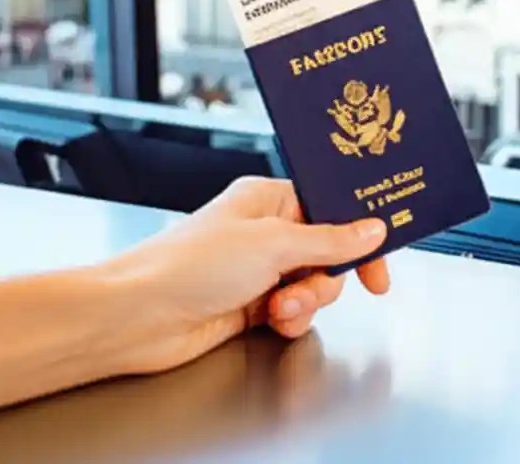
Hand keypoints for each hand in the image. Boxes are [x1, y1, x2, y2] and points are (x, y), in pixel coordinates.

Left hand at [100, 177, 390, 374]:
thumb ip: (331, 241)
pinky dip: (291, 319)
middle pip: (329, 253)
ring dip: (307, 301)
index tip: (379, 261)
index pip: (331, 208)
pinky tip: (272, 321)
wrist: (139, 317)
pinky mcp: (251, 305)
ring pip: (315, 287)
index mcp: (268, 199)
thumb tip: (373, 229)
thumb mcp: (273, 245)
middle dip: (326, 277)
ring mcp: (258, 270)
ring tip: (278, 307)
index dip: (358, 232)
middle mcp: (264, 231)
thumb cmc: (190, 265)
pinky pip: (295, 311)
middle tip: (309, 286)